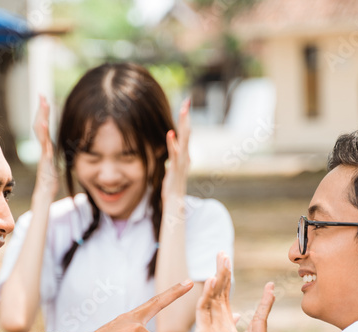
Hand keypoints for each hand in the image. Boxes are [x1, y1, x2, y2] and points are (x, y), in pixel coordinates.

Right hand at [32, 95, 58, 205]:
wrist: (44, 195)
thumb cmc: (49, 182)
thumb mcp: (53, 164)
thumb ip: (52, 156)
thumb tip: (52, 150)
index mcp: (46, 147)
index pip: (44, 127)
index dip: (44, 113)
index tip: (45, 99)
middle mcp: (44, 149)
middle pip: (40, 125)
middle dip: (41, 110)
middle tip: (41, 94)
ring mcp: (44, 154)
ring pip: (41, 133)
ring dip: (42, 117)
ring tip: (43, 103)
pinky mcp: (46, 161)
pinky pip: (44, 145)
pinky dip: (43, 134)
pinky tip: (43, 123)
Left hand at [161, 99, 190, 226]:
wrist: (174, 204)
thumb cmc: (171, 187)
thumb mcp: (171, 167)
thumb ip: (173, 156)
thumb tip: (173, 146)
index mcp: (184, 155)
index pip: (185, 133)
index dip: (185, 119)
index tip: (185, 103)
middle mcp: (186, 157)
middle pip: (187, 133)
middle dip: (187, 117)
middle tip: (187, 100)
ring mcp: (182, 164)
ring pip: (184, 141)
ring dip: (183, 126)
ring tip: (183, 111)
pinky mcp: (176, 171)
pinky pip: (175, 155)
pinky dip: (173, 144)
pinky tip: (170, 133)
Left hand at [178, 252, 238, 331]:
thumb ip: (229, 331)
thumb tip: (237, 314)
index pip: (227, 302)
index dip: (225, 283)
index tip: (225, 265)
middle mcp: (228, 330)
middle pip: (225, 295)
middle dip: (225, 272)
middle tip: (222, 253)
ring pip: (218, 299)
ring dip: (220, 276)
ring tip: (220, 257)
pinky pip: (208, 310)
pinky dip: (210, 293)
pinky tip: (212, 278)